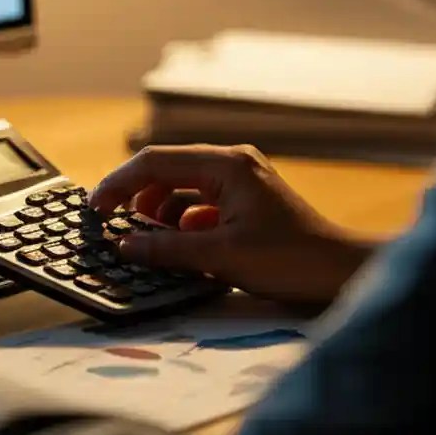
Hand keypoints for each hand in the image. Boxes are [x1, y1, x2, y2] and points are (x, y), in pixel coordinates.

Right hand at [90, 145, 377, 304]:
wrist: (341, 272)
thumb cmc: (291, 259)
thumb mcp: (222, 256)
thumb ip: (167, 249)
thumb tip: (123, 245)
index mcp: (226, 165)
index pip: (154, 162)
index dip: (118, 184)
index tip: (94, 208)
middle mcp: (231, 163)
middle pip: (164, 171)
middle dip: (134, 199)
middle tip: (109, 225)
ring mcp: (238, 180)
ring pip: (178, 189)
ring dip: (157, 215)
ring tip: (145, 243)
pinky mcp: (242, 201)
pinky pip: (197, 205)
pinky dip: (179, 224)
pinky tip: (175, 248)